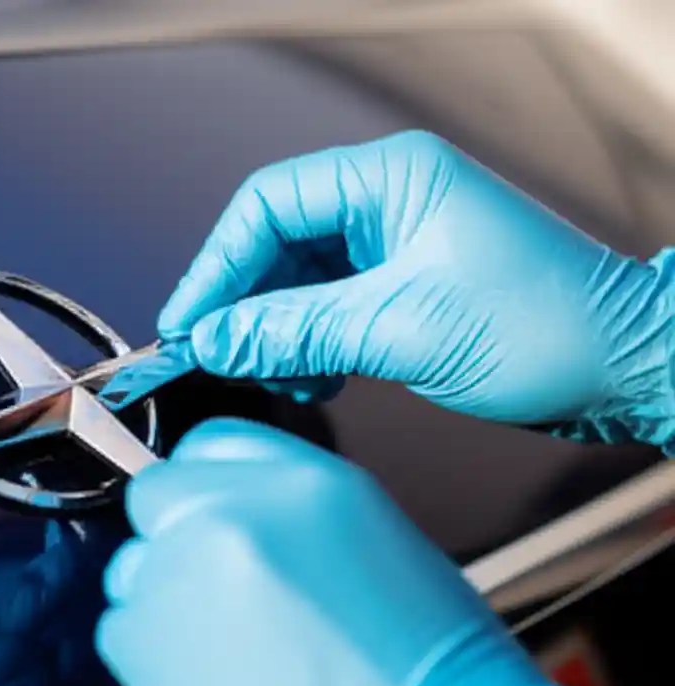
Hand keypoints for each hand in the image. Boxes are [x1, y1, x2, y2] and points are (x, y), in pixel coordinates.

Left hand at [95, 418, 645, 685]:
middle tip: (221, 587)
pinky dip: (153, 655)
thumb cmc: (418, 661)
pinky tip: (215, 675)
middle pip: (155, 495)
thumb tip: (227, 500)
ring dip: (164, 598)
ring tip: (233, 645)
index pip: (207, 443)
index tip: (211, 513)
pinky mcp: (144, 645)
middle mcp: (231, 517)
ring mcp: (180, 578)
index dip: (207, 482)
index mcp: (301, 484)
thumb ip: (283, 501)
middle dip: (175, 533)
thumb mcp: (368, 536)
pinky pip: (120, 631)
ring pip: (132, 567)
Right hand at [159, 130, 673, 449]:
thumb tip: (215, 338)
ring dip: (277, 330)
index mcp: (392, 179)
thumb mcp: (398, 328)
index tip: (190, 318)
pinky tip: (314, 374)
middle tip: (216, 351)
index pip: (268, 205)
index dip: (218, 264)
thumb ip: (294, 331)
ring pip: (299, 278)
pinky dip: (310, 341)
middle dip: (245, 303)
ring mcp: (398, 241)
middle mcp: (390, 200)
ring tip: (278, 373)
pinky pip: (330, 303)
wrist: (627, 367)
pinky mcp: (405, 281)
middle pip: (278, 241)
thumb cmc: (546, 327)